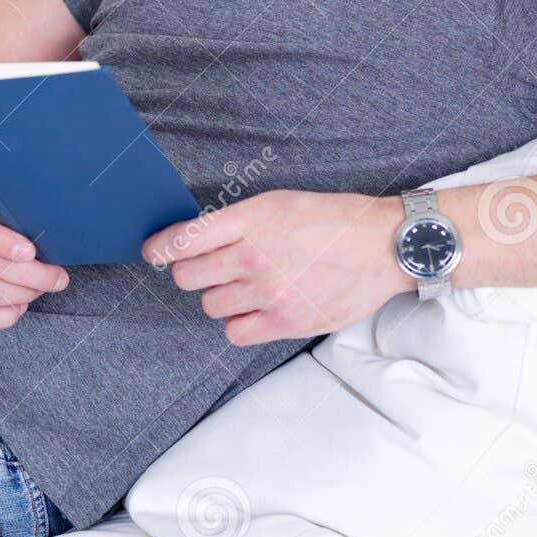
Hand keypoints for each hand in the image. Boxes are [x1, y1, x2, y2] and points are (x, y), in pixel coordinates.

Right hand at [0, 198, 68, 331]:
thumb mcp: (0, 201)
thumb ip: (19, 210)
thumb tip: (57, 229)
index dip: (4, 243)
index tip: (31, 252)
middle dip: (34, 277)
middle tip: (58, 277)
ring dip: (22, 295)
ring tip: (39, 289)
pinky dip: (2, 317)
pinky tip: (18, 306)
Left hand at [142, 190, 410, 345]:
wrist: (383, 246)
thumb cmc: (332, 220)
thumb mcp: (279, 203)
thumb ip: (236, 222)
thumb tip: (193, 239)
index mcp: (252, 219)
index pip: (185, 239)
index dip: (160, 248)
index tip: (153, 252)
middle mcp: (255, 256)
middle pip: (188, 277)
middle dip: (191, 272)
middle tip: (210, 268)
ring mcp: (270, 292)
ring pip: (210, 305)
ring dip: (220, 296)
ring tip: (245, 285)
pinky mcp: (286, 322)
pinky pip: (235, 333)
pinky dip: (239, 323)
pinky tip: (256, 308)